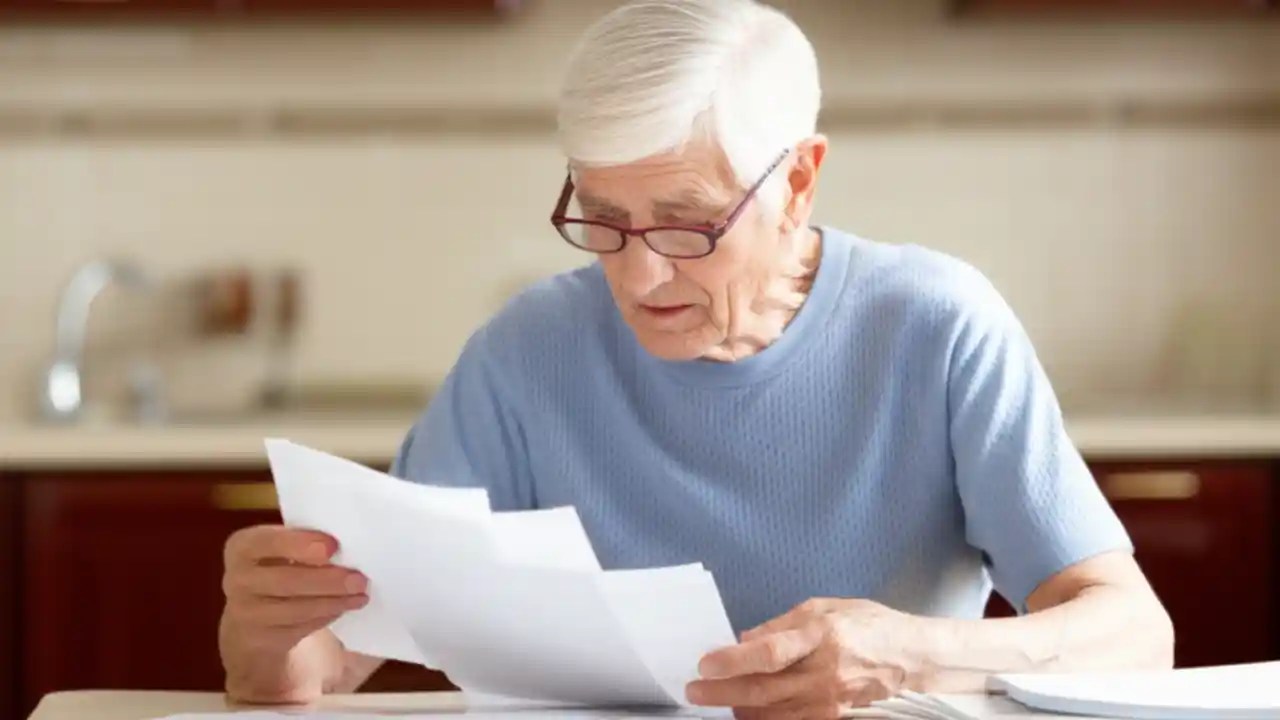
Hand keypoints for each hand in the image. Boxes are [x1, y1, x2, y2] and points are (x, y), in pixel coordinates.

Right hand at [219, 525, 369, 701]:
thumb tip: (351, 539)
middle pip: (285, 580)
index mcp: (243, 547)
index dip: (298, 543)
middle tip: (359, 578)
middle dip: (327, 580)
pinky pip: (298, 628)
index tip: (332, 546)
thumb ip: (305, 544)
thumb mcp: (283, 552)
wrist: (253, 628)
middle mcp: (237, 579)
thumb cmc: (280, 574)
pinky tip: (344, 607)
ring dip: (333, 601)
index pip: (265, 541)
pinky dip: (326, 616)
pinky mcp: (262, 640)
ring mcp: (246, 614)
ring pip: (295, 609)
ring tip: (360, 593)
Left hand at [686, 598, 924, 719]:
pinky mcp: (833, 717)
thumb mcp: (826, 607)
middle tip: (695, 691)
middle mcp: (823, 671)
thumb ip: (783, 624)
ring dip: (739, 709)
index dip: (733, 660)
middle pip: (764, 688)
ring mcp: (829, 699)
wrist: (912, 656)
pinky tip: (746, 714)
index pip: (769, 653)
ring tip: (714, 702)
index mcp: (820, 634)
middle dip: (723, 692)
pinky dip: (765, 719)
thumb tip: (746, 638)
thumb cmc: (870, 624)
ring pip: (773, 711)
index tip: (705, 663)